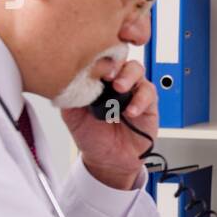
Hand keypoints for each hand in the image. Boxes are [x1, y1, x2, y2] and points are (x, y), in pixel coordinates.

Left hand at [61, 59, 157, 189]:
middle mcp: (116, 81)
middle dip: (116, 64)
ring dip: (129, 77)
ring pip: (137, 70)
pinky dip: (140, 100)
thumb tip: (67, 77)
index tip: (92, 65)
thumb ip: (71, 95)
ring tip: (120, 89)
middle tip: (109, 76)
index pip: (101, 58)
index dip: (98, 57)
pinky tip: (131, 111)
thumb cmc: (92, 137)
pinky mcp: (148, 104)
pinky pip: (149, 93)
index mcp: (98, 79)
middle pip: (121, 57)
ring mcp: (133, 91)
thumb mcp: (72, 115)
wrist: (107, 160)